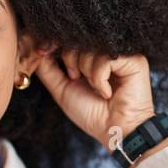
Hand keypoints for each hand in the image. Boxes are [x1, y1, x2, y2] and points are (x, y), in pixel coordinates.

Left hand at [32, 49, 156, 151]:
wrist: (115, 130)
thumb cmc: (92, 114)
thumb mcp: (62, 90)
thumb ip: (47, 69)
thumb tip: (33, 49)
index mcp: (90, 55)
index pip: (70, 37)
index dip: (53, 42)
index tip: (42, 50)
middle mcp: (106, 50)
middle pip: (78, 39)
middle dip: (70, 61)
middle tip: (76, 78)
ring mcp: (120, 53)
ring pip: (90, 48)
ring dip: (87, 73)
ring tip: (98, 89)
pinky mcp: (133, 59)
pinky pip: (105, 58)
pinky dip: (100, 78)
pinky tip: (108, 92)